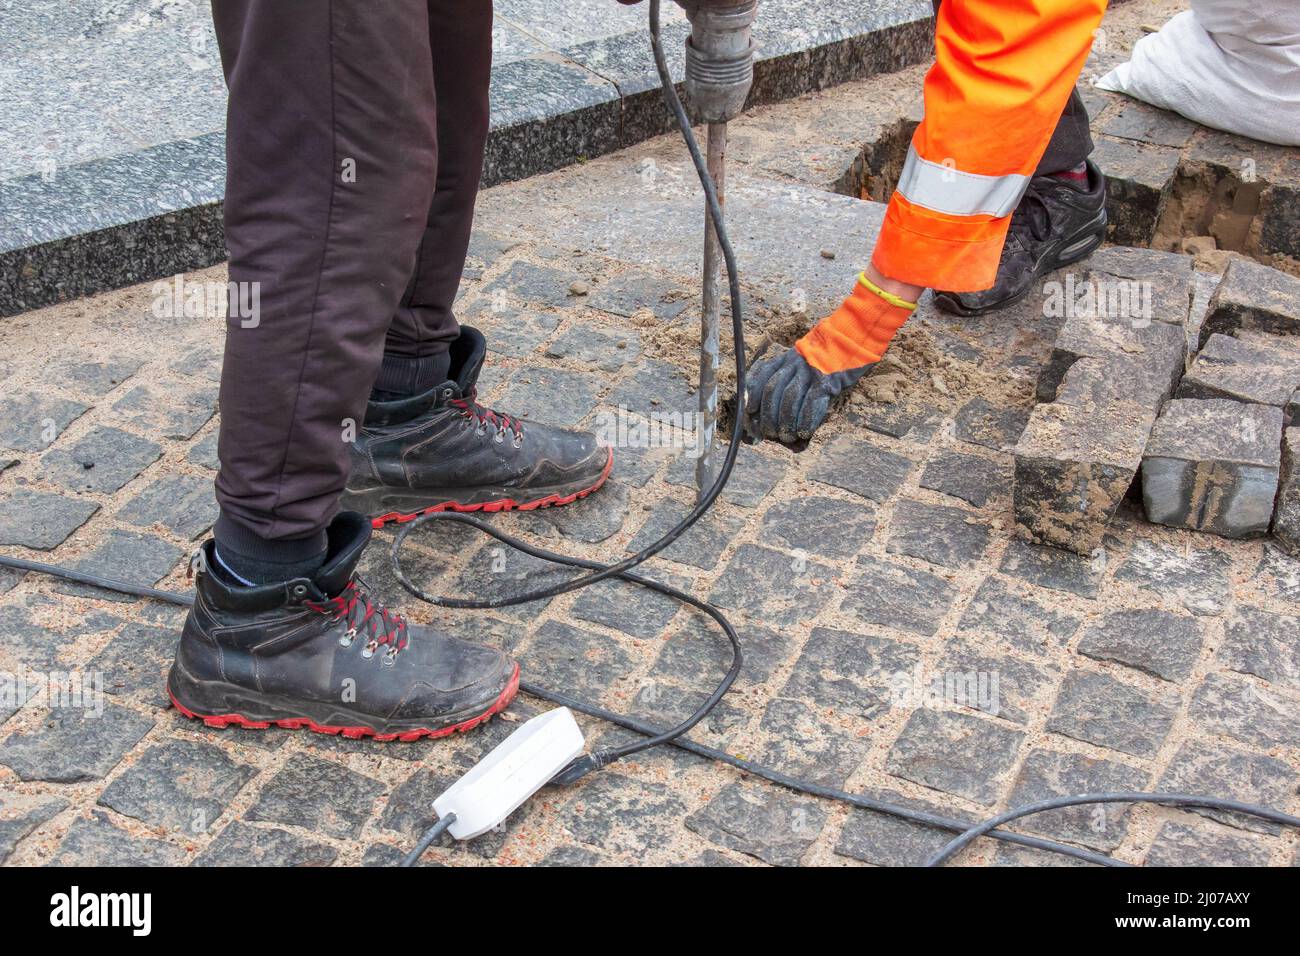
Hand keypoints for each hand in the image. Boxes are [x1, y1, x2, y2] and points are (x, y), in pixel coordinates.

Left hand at [743, 345, 871, 444]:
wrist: (854, 336)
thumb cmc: (829, 354)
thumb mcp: (803, 358)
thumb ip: (791, 376)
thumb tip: (780, 408)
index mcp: (786, 357)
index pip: (761, 376)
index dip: (752, 396)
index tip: (750, 412)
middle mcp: (794, 362)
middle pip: (773, 390)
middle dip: (769, 416)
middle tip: (769, 433)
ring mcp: (810, 370)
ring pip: (789, 398)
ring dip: (786, 421)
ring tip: (786, 437)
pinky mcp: (826, 379)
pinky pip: (811, 402)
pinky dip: (806, 420)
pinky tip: (804, 432)